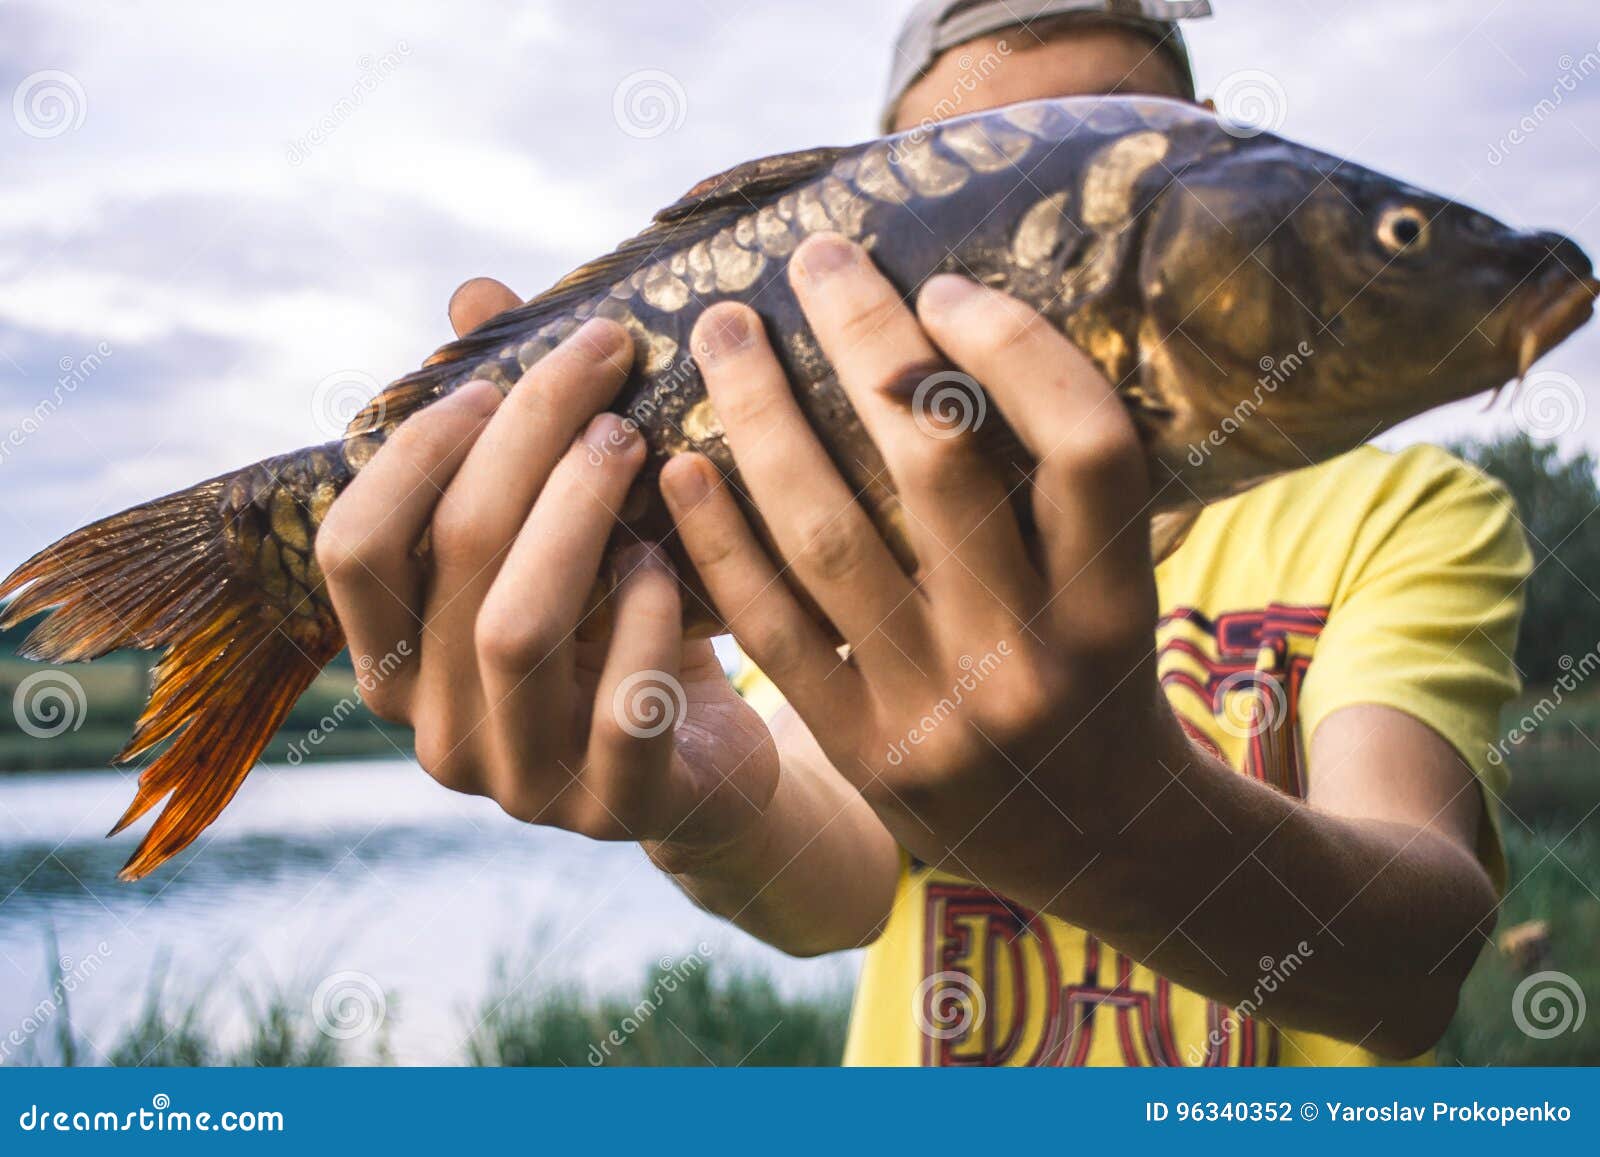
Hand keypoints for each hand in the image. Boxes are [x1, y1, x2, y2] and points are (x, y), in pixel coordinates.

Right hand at [316, 278, 776, 854]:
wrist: (706, 769)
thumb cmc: (615, 632)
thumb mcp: (559, 537)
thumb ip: (506, 432)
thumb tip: (473, 294)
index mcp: (396, 664)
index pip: (355, 550)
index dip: (414, 453)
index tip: (492, 378)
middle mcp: (437, 732)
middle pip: (454, 561)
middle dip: (528, 441)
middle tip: (603, 362)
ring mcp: (520, 784)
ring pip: (516, 629)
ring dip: (576, 514)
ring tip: (633, 442)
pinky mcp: (615, 812)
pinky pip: (619, 710)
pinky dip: (643, 621)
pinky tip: (666, 566)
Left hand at [660, 237, 1183, 883]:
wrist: (1087, 841)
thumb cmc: (1098, 678)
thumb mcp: (1124, 589)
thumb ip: (1073, 489)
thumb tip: (975, 328)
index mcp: (1117, 604)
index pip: (1087, 448)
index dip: (1015, 350)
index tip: (943, 286)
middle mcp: (1031, 661)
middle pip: (939, 470)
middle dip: (867, 343)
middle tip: (814, 260)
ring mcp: (937, 715)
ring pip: (831, 537)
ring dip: (765, 419)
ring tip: (724, 331)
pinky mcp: (860, 751)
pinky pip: (772, 628)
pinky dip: (721, 539)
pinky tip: (683, 463)